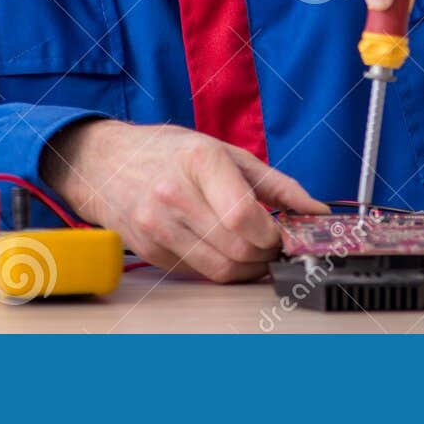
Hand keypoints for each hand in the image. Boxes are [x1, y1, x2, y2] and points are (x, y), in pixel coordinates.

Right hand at [41, 120, 327, 281]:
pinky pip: (199, 271)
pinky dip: (219, 266)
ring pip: (220, 268)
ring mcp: (156, 226)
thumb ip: (278, 185)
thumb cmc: (171, 152)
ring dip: (246, 266)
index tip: (281, 232)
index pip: (244, 217)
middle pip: (237, 247)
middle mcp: (173, 195)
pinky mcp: (148, 249)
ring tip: (251, 247)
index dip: (272, 234)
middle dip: (265, 252)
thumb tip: (316, 212)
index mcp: (200, 161)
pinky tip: (221, 247)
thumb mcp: (228, 152)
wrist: (106, 162)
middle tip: (271, 242)